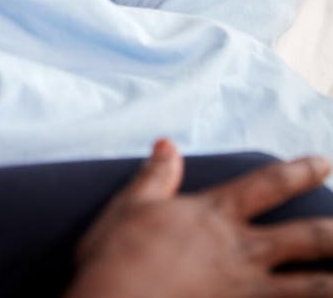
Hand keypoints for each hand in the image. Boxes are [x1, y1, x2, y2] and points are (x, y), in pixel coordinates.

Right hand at [65, 140, 332, 297]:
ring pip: (309, 287)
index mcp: (215, 215)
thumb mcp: (131, 205)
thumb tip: (168, 144)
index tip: (323, 163)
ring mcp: (245, 291)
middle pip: (304, 238)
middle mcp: (240, 251)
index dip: (299, 172)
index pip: (267, 185)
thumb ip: (156, 175)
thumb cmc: (116, 256)